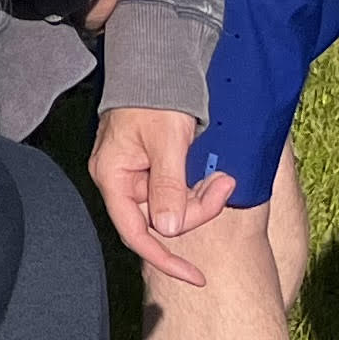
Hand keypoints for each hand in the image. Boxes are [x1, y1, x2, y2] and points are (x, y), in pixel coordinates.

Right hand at [89, 104, 232, 286]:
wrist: (156, 63)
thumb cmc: (156, 97)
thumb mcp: (167, 142)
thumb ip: (168, 186)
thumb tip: (168, 230)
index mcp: (112, 175)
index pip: (135, 233)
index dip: (165, 259)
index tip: (197, 276)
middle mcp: (119, 179)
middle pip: (158, 220)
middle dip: (197, 211)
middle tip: (226, 187)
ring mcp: (134, 173)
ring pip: (170, 206)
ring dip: (200, 197)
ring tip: (223, 177)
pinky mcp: (149, 166)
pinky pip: (174, 190)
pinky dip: (196, 187)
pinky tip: (210, 174)